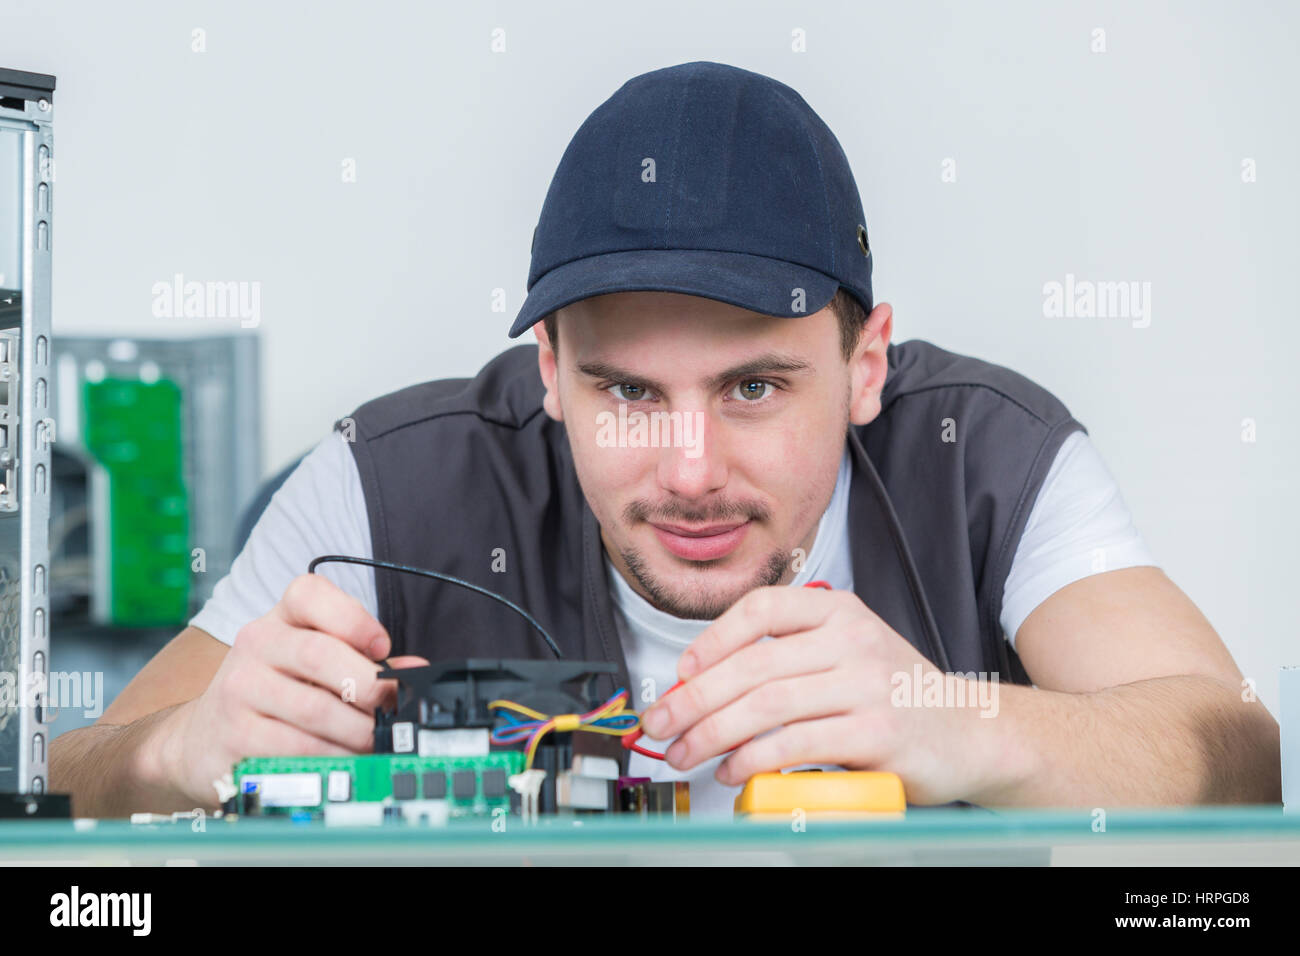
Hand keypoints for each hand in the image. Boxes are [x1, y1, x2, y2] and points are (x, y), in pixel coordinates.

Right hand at [152, 573, 425, 807]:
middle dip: (368, 686)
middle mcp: (255, 644)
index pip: (310, 594)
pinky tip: (346, 759)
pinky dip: (333, 757)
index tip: (382, 647)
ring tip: (376, 740)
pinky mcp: (234, 736)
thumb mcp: (312, 664)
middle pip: (319, 655)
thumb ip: (364, 661)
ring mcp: (239, 689)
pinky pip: (296, 749)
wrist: (202, 737)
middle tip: (393, 707)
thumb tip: (415, 671)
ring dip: (357, 731)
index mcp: (281, 618)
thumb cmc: (274, 692)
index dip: (353, 618)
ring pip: (313, 710)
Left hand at [637, 585, 994, 804]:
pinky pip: (795, 745)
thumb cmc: (896, 695)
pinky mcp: (875, 736)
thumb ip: (790, 656)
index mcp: (839, 612)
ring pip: (766, 706)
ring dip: (712, 733)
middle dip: (694, 698)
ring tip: (685, 753)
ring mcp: (867, 687)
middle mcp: (853, 641)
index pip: (760, 609)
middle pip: (752, 666)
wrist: (972, 733)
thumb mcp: (849, 652)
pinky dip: (752, 760)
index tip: (681, 672)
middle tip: (661, 724)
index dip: (712, 640)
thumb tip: (704, 681)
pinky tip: (732, 770)